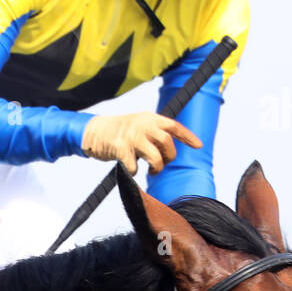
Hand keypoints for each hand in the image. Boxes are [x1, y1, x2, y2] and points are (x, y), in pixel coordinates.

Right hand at [81, 112, 201, 174]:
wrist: (93, 131)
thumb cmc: (118, 132)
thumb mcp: (139, 125)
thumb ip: (153, 133)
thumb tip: (168, 151)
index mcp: (149, 118)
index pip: (174, 127)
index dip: (188, 137)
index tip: (199, 146)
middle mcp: (143, 125)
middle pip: (168, 144)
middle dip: (168, 158)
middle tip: (161, 164)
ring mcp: (132, 136)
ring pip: (156, 158)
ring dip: (156, 168)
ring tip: (151, 170)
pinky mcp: (121, 148)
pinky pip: (135, 167)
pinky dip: (133, 172)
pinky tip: (129, 168)